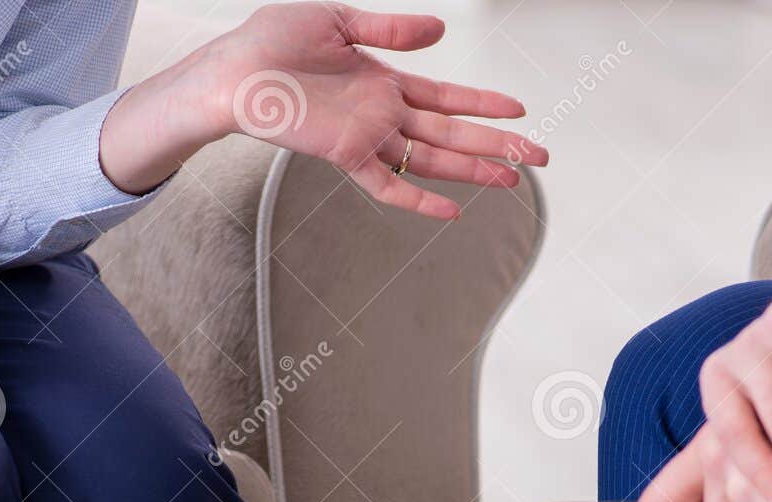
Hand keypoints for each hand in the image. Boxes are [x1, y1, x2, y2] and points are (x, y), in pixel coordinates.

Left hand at [197, 3, 545, 217]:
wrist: (233, 70)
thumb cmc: (271, 41)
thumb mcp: (339, 18)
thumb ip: (391, 28)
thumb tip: (441, 31)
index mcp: (382, 82)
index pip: (444, 97)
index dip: (483, 105)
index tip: (519, 112)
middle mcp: (381, 114)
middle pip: (451, 134)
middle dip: (496, 145)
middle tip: (538, 157)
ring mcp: (367, 137)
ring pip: (432, 159)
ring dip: (474, 170)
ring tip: (513, 180)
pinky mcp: (346, 154)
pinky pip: (388, 185)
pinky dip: (420, 199)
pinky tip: (452, 212)